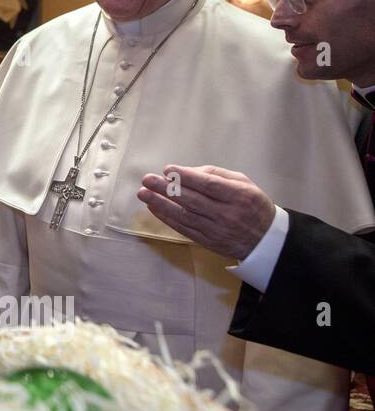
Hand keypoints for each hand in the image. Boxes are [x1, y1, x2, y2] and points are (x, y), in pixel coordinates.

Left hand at [136, 164, 275, 259]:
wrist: (265, 240)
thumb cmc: (252, 205)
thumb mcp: (244, 183)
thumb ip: (217, 174)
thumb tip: (187, 172)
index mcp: (239, 196)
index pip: (208, 185)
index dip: (186, 177)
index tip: (167, 169)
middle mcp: (227, 214)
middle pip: (192, 200)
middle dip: (167, 189)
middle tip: (147, 179)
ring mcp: (216, 230)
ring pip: (185, 216)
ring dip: (161, 204)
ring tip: (144, 193)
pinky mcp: (208, 241)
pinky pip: (184, 229)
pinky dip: (167, 218)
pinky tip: (154, 207)